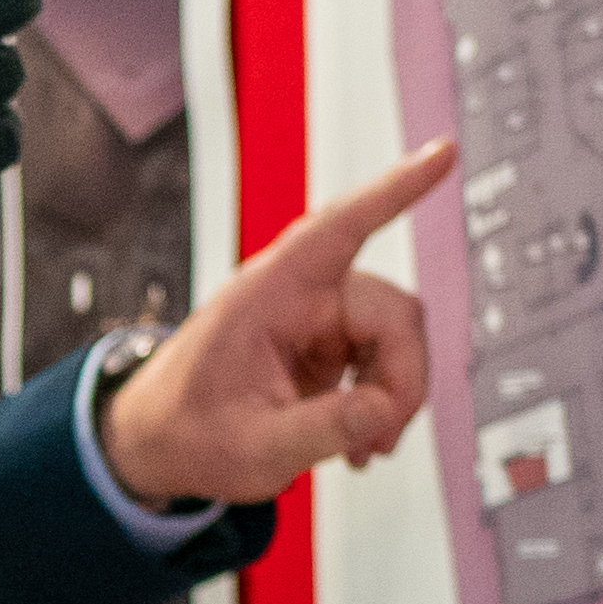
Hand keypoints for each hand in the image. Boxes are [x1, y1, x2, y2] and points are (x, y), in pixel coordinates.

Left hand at [92, 140, 458, 507]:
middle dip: (402, 378)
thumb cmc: (187, 431)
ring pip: (396, 337)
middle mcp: (298, 295)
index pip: (339, 228)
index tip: (442, 155)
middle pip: (392, 312)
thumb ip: (322, 430)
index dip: (395, 190)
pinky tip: (363, 440)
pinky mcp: (329, 344)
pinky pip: (382, 360)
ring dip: (394, 393)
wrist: (160, 442)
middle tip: (383, 435)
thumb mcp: (252, 448)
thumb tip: (384, 410)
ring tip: (367, 447)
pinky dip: (383, 402)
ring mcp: (317, 318)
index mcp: (267, 294)